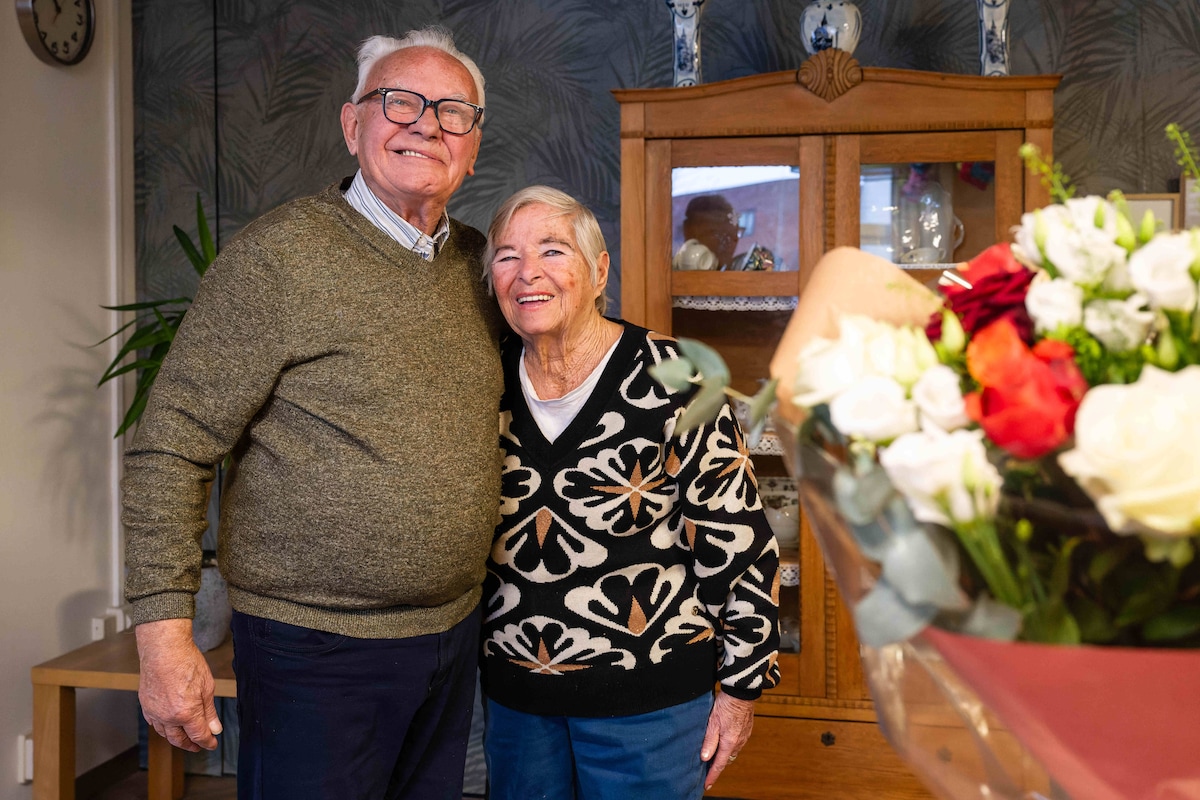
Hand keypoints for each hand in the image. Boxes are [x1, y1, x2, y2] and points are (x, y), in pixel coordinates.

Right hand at [135, 619, 222, 751]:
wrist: (164, 649)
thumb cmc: (187, 663)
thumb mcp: (207, 687)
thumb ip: (209, 712)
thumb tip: (215, 729)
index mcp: (186, 714)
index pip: (198, 735)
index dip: (207, 742)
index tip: (213, 744)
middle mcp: (167, 717)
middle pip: (179, 739)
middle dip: (190, 745)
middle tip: (199, 746)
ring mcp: (154, 712)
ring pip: (164, 733)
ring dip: (175, 738)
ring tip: (185, 738)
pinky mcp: (145, 704)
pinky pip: (153, 723)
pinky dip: (162, 728)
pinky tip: (168, 725)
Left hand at [700, 692, 754, 789]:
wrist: (742, 692)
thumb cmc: (726, 705)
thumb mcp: (713, 722)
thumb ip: (709, 741)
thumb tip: (704, 758)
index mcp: (729, 743)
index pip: (719, 764)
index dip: (712, 776)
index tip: (706, 785)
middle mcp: (738, 742)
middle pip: (726, 760)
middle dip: (717, 766)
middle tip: (706, 770)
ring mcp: (744, 736)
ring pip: (731, 751)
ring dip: (723, 755)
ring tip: (712, 756)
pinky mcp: (746, 730)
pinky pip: (737, 743)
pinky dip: (729, 747)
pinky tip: (723, 742)